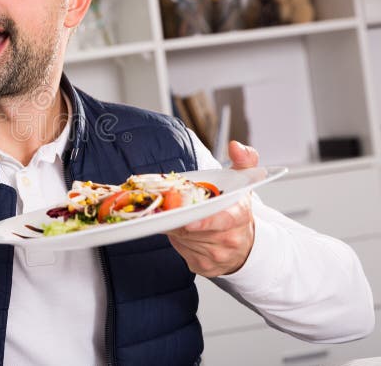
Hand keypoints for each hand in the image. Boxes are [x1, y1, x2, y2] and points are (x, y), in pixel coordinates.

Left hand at [166, 140, 259, 276]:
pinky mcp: (204, 267)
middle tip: (166, 208)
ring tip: (176, 215)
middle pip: (195, 229)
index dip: (206, 222)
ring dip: (175, 227)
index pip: (225, 220)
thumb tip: (236, 146)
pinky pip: (182, 251)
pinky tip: (181, 231)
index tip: (189, 221)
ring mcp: (218, 256)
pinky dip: (176, 240)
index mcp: (240, 216)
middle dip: (179, 218)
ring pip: (185, 239)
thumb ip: (243, 160)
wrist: (246, 244)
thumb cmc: (236, 209)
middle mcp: (231, 239)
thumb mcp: (243, 182)